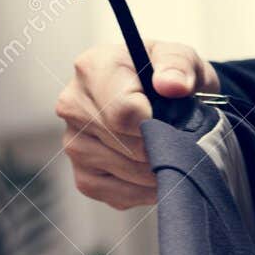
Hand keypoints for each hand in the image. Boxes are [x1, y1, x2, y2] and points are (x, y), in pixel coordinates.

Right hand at [55, 41, 219, 208]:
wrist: (165, 99)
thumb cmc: (170, 75)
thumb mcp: (182, 59)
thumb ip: (179, 65)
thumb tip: (172, 85)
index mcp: (92, 69)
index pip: (122, 111)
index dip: (157, 124)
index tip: (175, 120)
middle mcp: (72, 105)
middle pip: (127, 145)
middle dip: (164, 146)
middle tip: (182, 137)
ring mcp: (74, 143)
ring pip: (126, 171)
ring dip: (159, 169)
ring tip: (172, 150)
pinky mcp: (83, 176)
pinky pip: (118, 195)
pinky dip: (148, 190)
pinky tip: (158, 171)